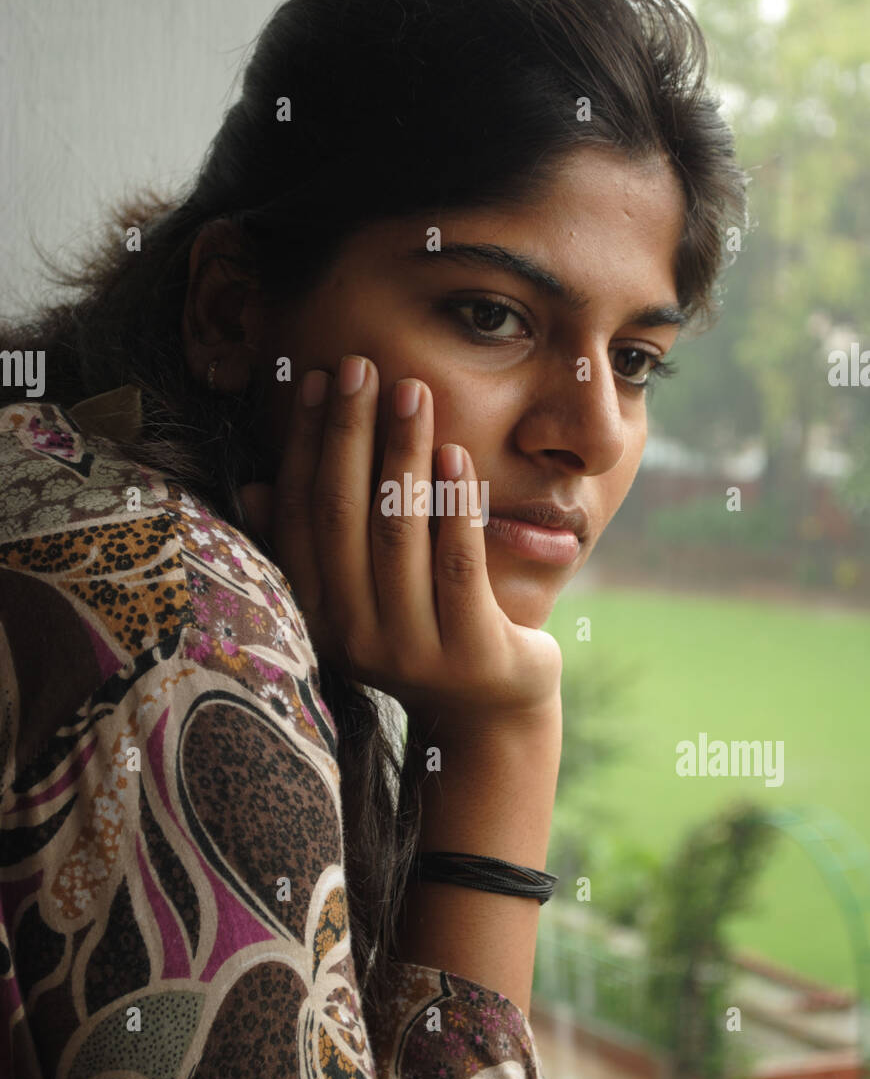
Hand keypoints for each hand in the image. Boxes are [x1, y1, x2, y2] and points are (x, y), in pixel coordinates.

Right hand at [239, 356, 562, 729]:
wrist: (487, 711)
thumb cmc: (419, 631)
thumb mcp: (356, 596)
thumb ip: (314, 547)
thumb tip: (256, 488)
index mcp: (315, 612)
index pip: (301, 512)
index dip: (308, 442)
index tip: (319, 380)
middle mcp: (351, 632)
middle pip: (343, 513)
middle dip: (351, 432)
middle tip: (363, 366)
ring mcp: (410, 647)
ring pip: (398, 531)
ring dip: (404, 453)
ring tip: (412, 392)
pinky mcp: (469, 650)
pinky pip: (457, 561)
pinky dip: (454, 503)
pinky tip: (455, 451)